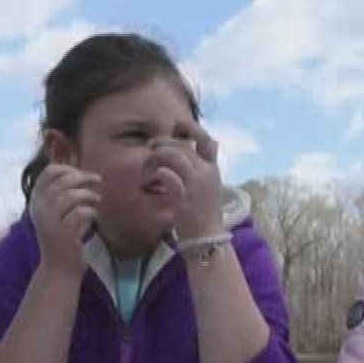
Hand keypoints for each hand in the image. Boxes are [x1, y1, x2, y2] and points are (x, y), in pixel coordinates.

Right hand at [28, 163, 102, 275]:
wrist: (60, 269)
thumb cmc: (63, 238)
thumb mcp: (58, 213)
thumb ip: (64, 194)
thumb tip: (83, 175)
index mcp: (37, 201)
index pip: (48, 173)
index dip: (67, 168)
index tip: (81, 174)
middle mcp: (40, 210)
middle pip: (61, 181)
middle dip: (82, 177)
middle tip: (97, 180)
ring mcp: (51, 223)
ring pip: (69, 195)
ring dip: (87, 194)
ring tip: (97, 198)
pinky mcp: (64, 235)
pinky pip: (80, 213)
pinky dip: (90, 211)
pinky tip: (94, 215)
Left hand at [145, 126, 225, 241]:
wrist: (207, 238)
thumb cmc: (206, 213)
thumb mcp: (212, 185)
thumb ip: (209, 164)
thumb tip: (214, 142)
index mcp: (213, 170)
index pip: (206, 141)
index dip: (192, 128)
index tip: (177, 124)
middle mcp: (206, 174)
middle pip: (184, 147)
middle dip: (165, 142)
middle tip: (152, 145)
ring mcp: (195, 185)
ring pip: (176, 156)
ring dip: (160, 154)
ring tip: (150, 159)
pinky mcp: (184, 198)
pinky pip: (170, 177)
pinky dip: (161, 173)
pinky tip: (156, 176)